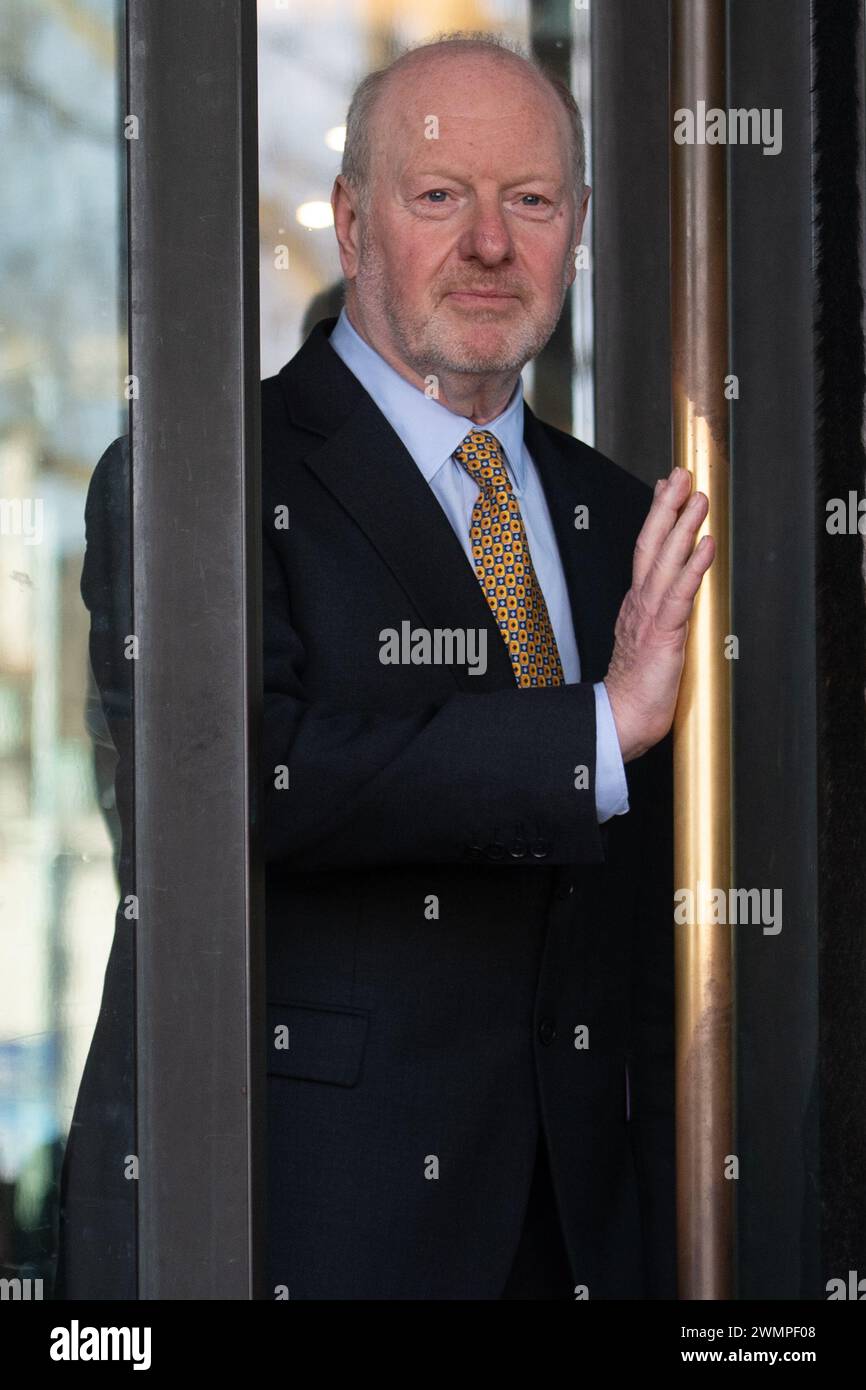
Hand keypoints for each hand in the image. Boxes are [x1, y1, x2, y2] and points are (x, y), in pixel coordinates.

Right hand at [604, 467, 714, 762]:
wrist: (620, 719)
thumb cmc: (635, 689)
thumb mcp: (645, 642)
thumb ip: (653, 618)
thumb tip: (666, 601)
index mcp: (635, 604)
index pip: (646, 552)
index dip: (657, 517)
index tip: (666, 487)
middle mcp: (639, 603)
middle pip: (651, 545)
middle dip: (667, 507)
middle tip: (680, 474)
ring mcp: (649, 616)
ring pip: (665, 562)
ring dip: (683, 527)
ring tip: (698, 498)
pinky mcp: (662, 634)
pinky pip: (679, 595)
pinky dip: (693, 567)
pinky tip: (705, 545)